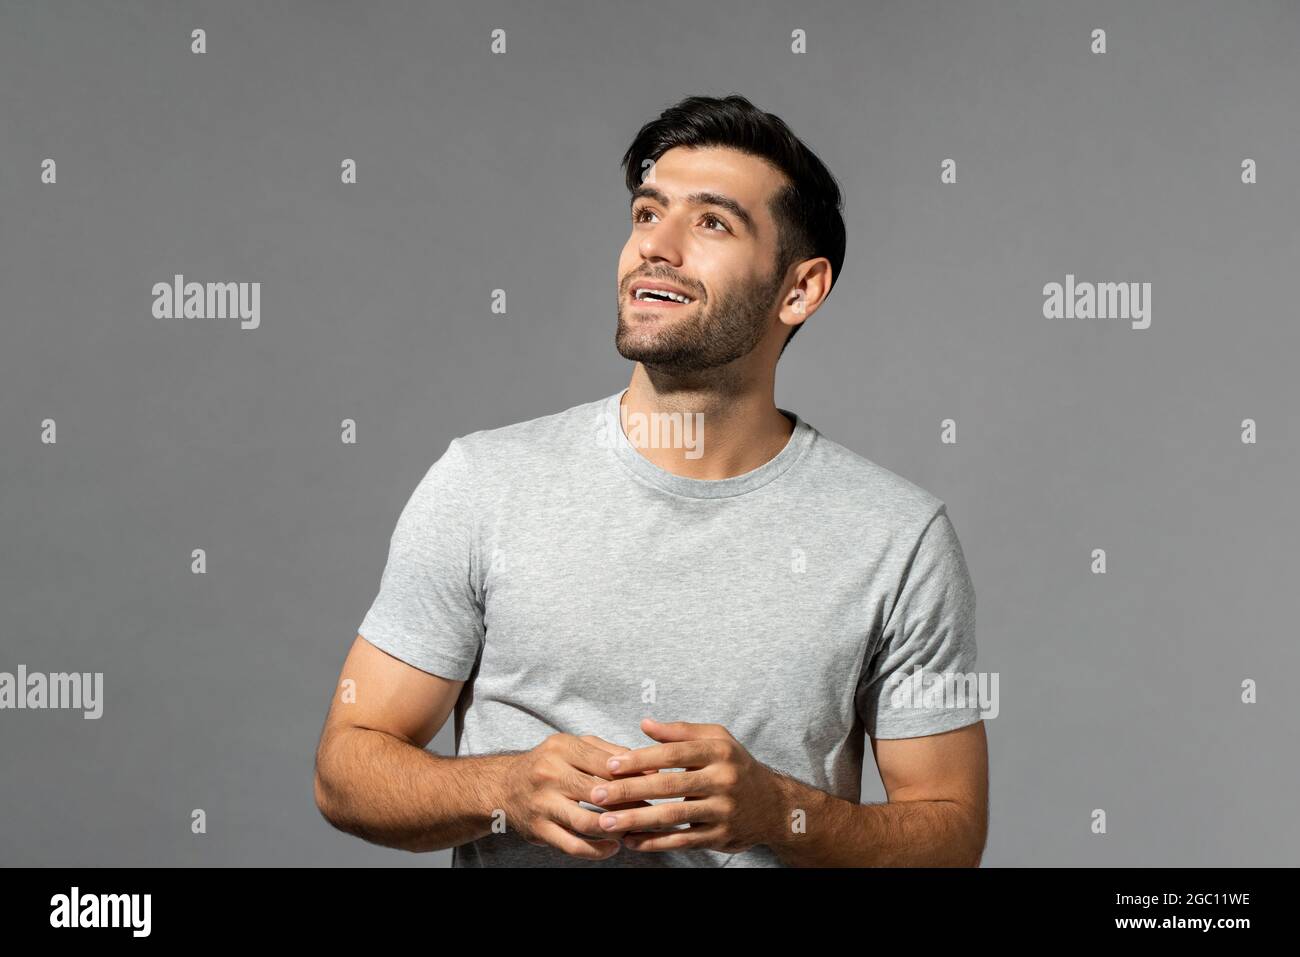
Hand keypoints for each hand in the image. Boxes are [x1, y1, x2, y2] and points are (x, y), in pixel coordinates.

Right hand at [497, 733, 655, 859]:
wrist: (504, 786)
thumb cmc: (549, 764)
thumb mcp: (573, 746)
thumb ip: (609, 752)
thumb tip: (649, 765)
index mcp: (562, 749)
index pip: (607, 764)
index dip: (634, 776)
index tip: (655, 784)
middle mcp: (549, 774)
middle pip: (600, 792)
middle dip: (629, 804)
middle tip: (650, 812)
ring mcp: (543, 804)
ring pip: (587, 822)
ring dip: (615, 829)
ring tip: (632, 830)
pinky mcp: (539, 830)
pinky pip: (573, 845)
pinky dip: (597, 850)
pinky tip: (612, 847)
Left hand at [587, 718, 784, 853]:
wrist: (773, 805)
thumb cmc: (736, 766)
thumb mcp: (717, 740)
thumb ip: (680, 732)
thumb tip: (644, 723)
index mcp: (719, 752)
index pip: (673, 754)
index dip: (640, 759)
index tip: (611, 764)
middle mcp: (723, 781)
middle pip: (668, 786)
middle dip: (628, 791)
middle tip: (597, 794)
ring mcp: (723, 811)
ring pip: (672, 817)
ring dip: (635, 821)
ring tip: (605, 822)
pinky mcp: (720, 837)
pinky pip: (682, 840)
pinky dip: (654, 842)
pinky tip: (631, 841)